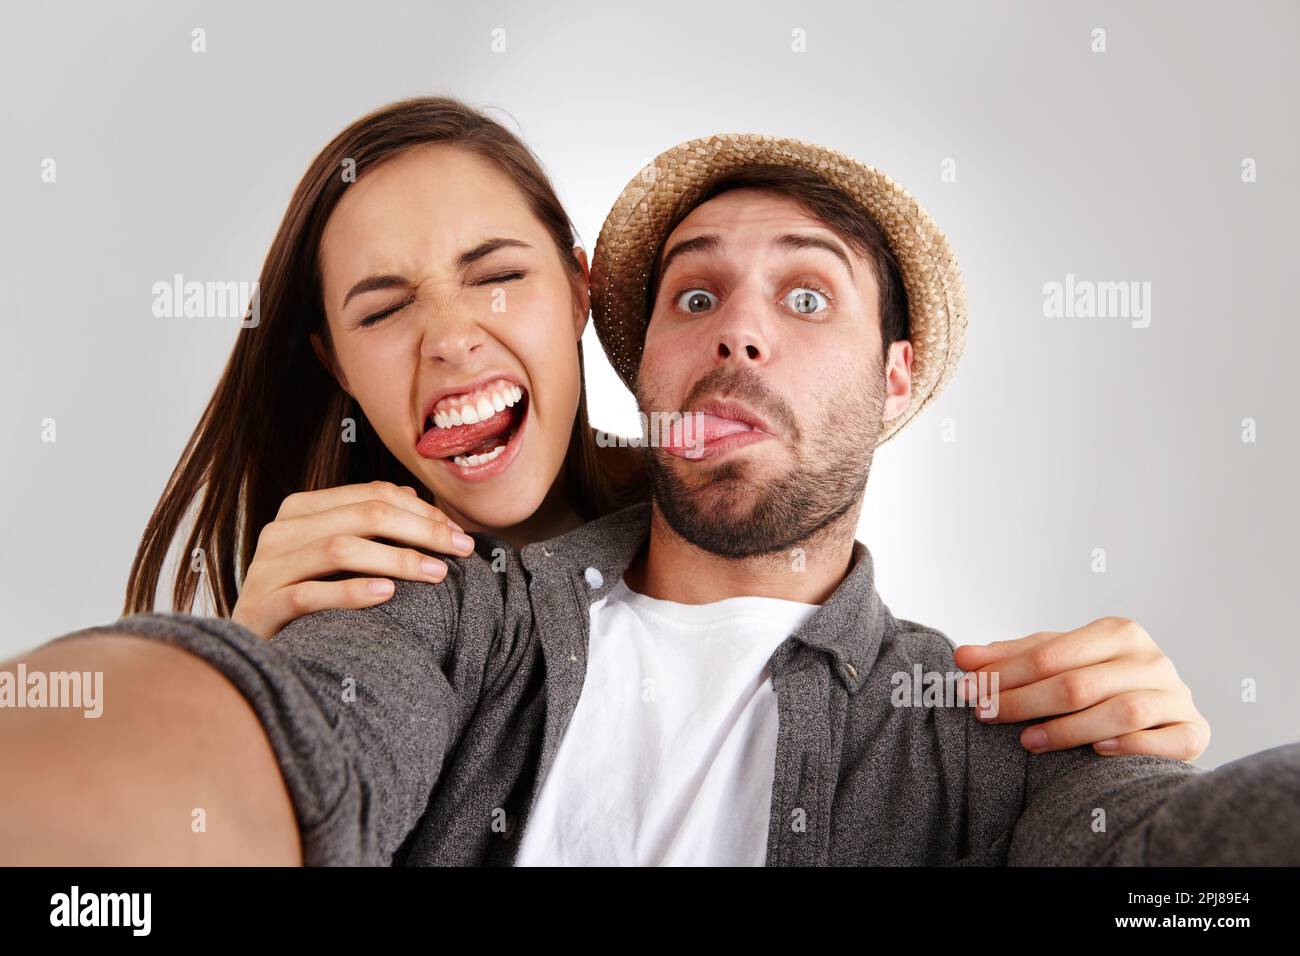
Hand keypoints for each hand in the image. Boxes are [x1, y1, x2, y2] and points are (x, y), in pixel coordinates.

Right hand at [231, 480, 473, 640]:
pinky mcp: (262, 607)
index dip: (421, 511)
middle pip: (362, 516)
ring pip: (339, 549)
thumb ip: (365, 523)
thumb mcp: (332, 556)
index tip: (460, 534)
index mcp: (301, 510)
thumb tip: (411, 494)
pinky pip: (310, 594)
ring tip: (436, 573)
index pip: (371, 495)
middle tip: (462, 550)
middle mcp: (281, 532)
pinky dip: (352, 592)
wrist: (249, 649)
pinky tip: (387, 595)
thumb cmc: (301, 596)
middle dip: (421, 530)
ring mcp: (268, 568)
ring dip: (396, 558)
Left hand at [953, 617, 1210, 760]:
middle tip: (985, 715)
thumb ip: (1011, 658)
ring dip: (1069, 730)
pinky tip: (1097, 752)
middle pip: (1079, 683)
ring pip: (1121, 712)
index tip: (968, 690)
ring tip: (1028, 742)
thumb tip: (962, 657)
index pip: (1051, 654)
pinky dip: (1130, 746)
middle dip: (1024, 701)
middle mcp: (1151, 659)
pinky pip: (1165, 740)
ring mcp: (1176, 695)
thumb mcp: (1056, 661)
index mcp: (1118, 632)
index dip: (1006, 673)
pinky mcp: (1194, 731)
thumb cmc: (1100, 682)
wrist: (1162, 712)